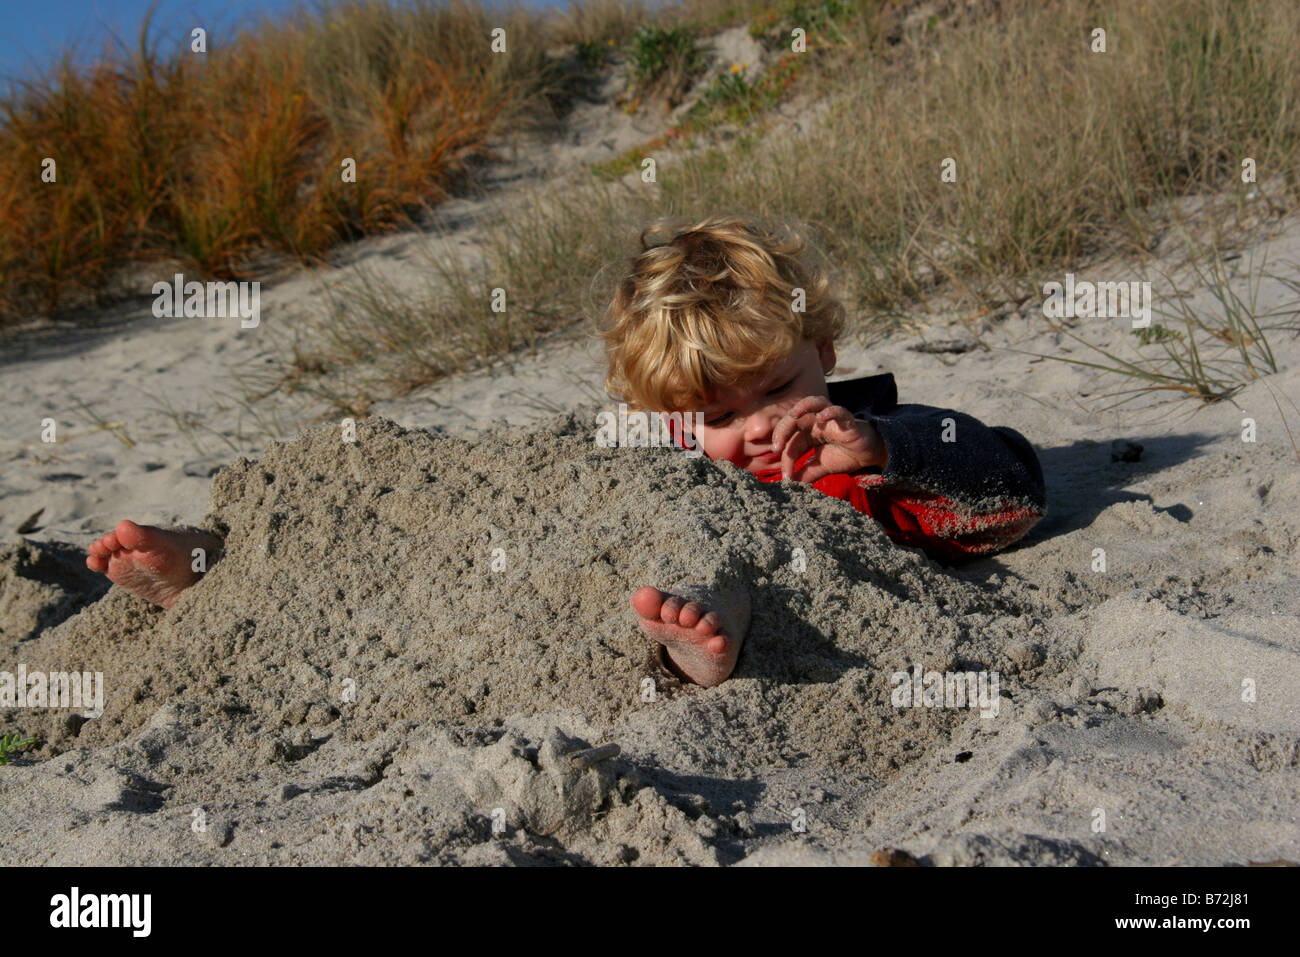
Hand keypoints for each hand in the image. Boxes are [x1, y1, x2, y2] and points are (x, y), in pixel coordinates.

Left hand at [769, 396, 887, 482]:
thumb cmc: (844, 456)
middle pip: (794, 419)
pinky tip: (821, 418)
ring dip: (802, 406)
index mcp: (808, 432)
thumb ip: (805, 473)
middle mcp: (816, 422)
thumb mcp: (821, 467)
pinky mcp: (847, 421)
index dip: (785, 458)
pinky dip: (830, 412)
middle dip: (782, 431)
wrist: (868, 456)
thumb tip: (789, 484)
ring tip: (793, 415)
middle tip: (777, 448)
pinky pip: (839, 411)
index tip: (786, 477)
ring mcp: (831, 419)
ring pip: (814, 403)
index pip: (791, 441)